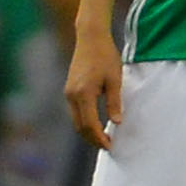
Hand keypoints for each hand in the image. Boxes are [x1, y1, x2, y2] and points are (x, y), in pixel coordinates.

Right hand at [64, 25, 121, 151]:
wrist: (90, 39)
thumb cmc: (106, 57)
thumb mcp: (115, 79)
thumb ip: (114, 102)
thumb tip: (117, 122)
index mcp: (83, 94)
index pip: (89, 124)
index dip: (98, 137)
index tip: (109, 146)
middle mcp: (71, 96)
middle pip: (79, 126)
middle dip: (92, 138)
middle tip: (107, 146)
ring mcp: (68, 93)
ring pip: (75, 120)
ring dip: (87, 131)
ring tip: (102, 138)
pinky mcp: (69, 90)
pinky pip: (75, 111)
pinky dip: (83, 121)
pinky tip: (95, 124)